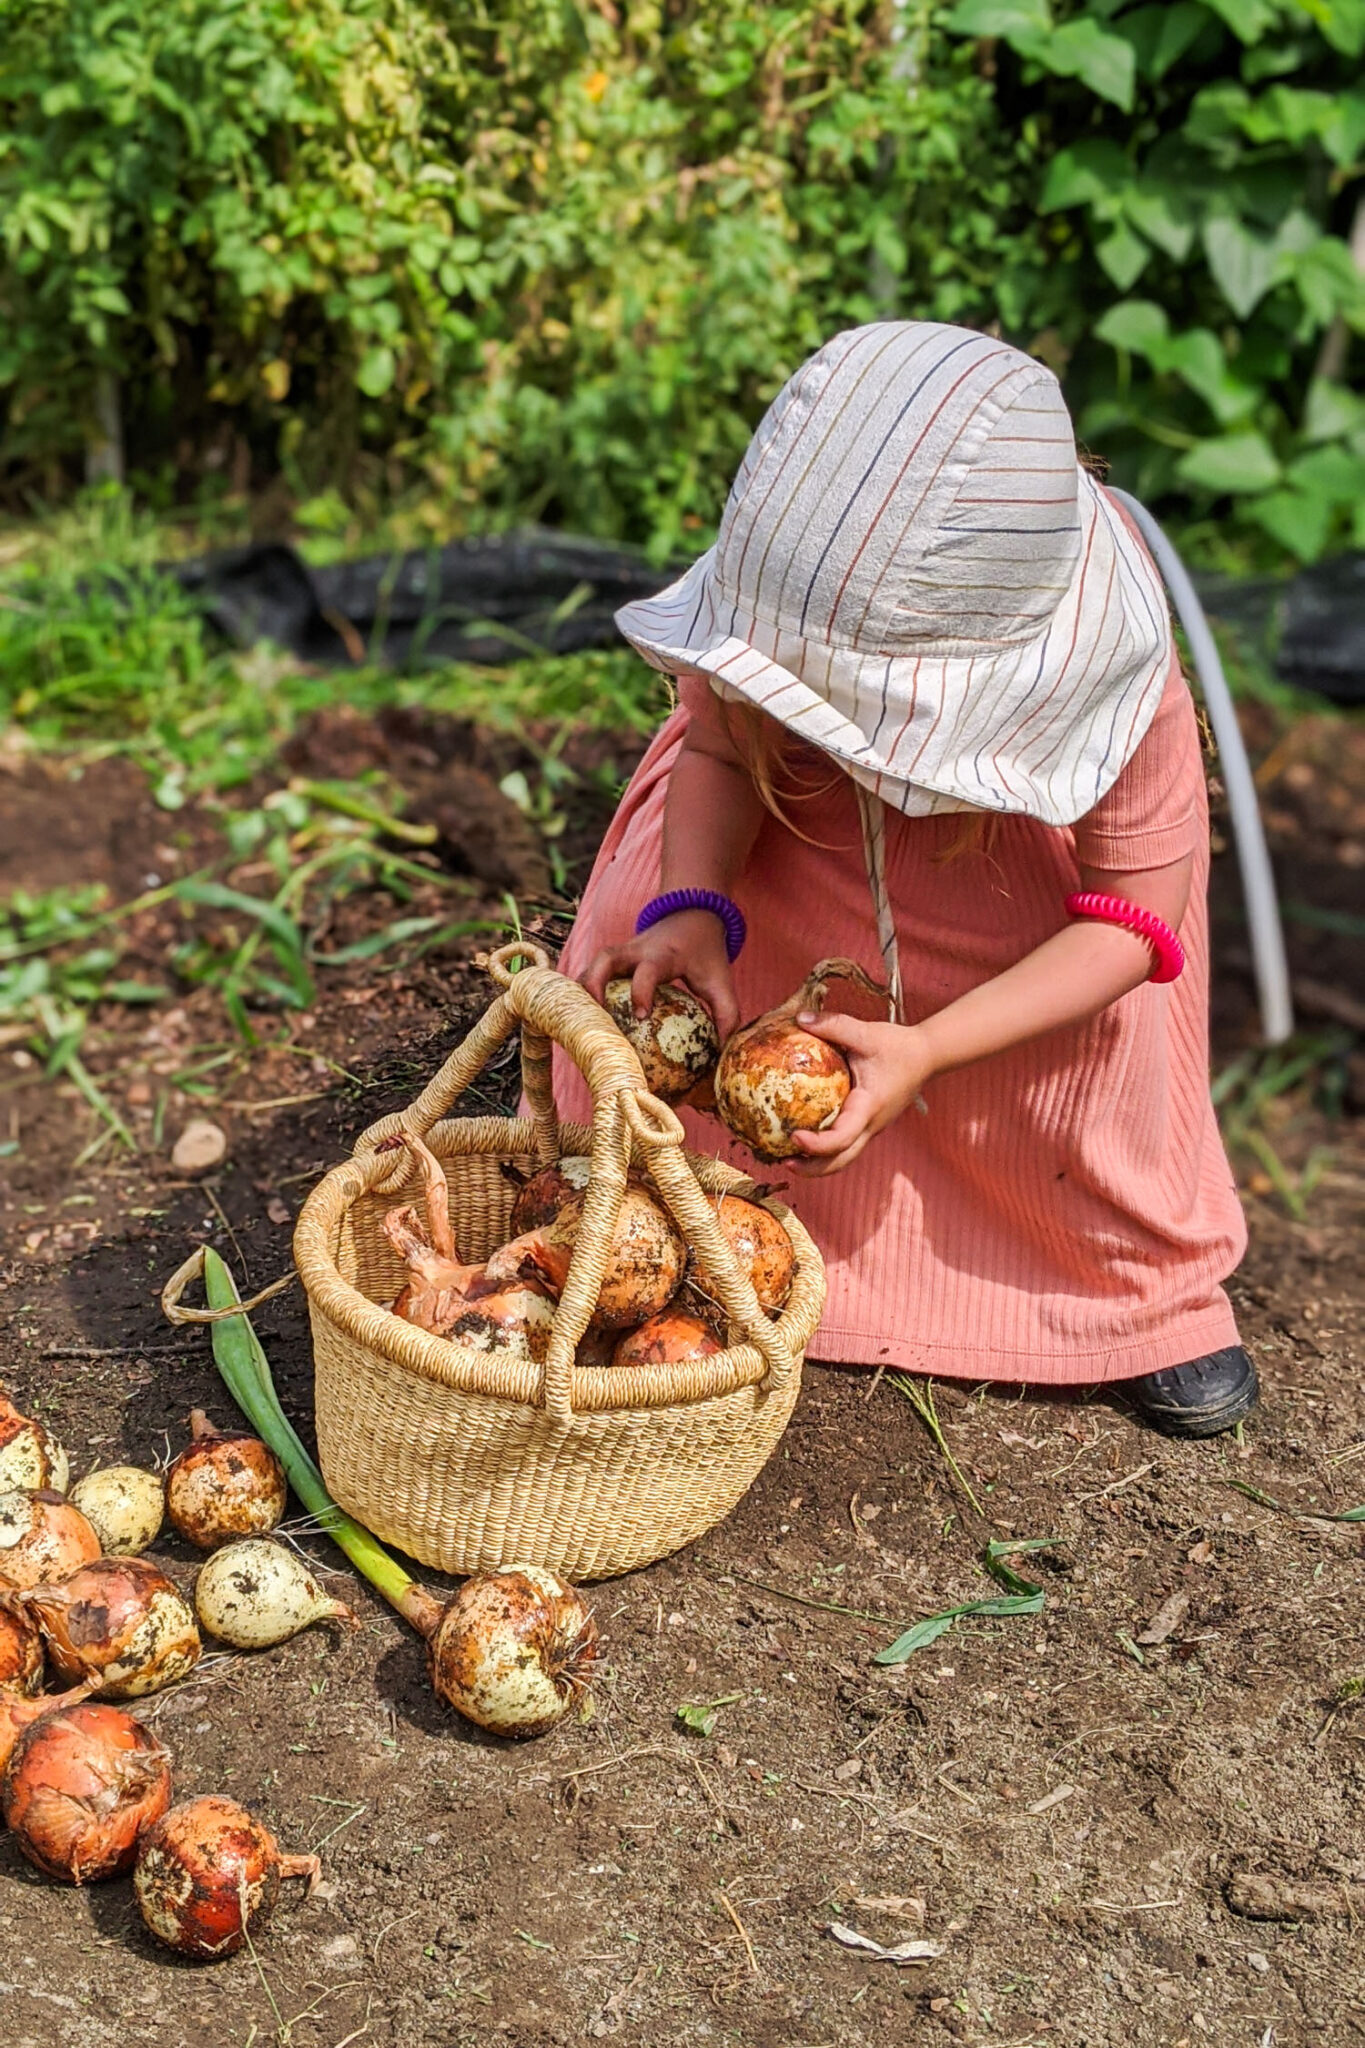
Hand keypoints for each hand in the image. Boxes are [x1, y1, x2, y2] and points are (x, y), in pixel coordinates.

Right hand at [582, 909, 739, 1039]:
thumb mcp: (721, 982)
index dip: (641, 992)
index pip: (647, 971)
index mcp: (663, 955)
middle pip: (606, 959)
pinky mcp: (616, 958)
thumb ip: (726, 1015)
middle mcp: (637, 950)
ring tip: (580, 1021)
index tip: (640, 1017)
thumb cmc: (706, 954)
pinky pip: (593, 971)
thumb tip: (722, 1052)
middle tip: (593, 1018)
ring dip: (583, 989)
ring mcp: (623, 952)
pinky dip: (585, 990)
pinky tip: (583, 1017)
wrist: (693, 915)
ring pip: (593, 964)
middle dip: (594, 985)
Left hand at [789, 1012, 934, 1175]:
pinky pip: (845, 1143)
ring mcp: (870, 1128)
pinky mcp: (867, 1123)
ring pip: (843, 1157)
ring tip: (785, 1155)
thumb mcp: (866, 1032)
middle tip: (783, 1162)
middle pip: (841, 1161)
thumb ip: (834, 1025)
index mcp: (869, 1108)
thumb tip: (799, 1018)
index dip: (818, 1144)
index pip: (843, 1138)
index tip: (794, 1136)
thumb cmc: (898, 1045)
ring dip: (816, 1163)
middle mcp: (871, 1125)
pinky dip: (823, 1148)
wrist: (927, 1056)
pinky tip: (801, 1135)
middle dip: (812, 1169)